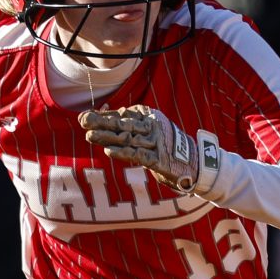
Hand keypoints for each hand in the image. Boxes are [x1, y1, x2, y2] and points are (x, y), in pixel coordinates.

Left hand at [79, 105, 220, 196]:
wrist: (196, 163)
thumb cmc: (167, 146)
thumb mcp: (149, 130)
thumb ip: (128, 124)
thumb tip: (102, 115)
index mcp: (150, 116)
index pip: (123, 116)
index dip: (103, 116)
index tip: (84, 117)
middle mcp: (153, 127)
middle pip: (124, 124)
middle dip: (102, 122)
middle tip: (83, 121)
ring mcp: (158, 143)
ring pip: (129, 139)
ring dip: (108, 137)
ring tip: (89, 135)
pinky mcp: (160, 160)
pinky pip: (139, 155)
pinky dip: (123, 153)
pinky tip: (108, 151)